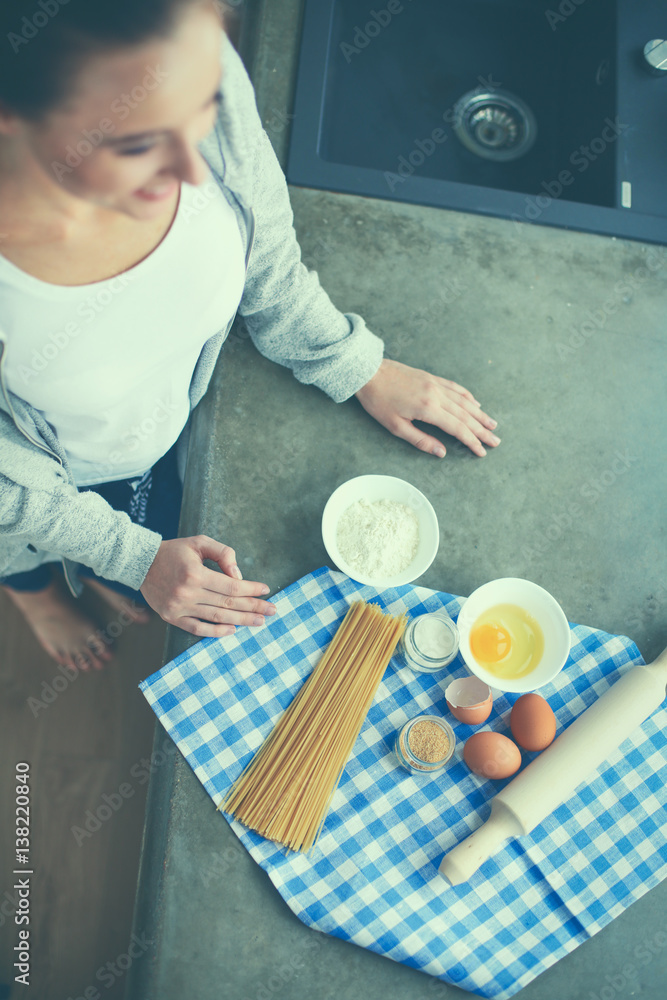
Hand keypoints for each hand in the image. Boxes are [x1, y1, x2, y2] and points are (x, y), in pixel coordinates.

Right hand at [140, 535, 275, 637]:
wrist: (141, 562)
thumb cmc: (174, 551)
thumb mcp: (200, 542)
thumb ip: (223, 554)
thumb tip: (239, 576)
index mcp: (195, 573)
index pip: (231, 586)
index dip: (251, 589)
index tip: (266, 590)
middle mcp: (187, 593)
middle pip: (228, 604)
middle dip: (253, 607)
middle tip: (272, 610)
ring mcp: (179, 608)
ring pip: (216, 618)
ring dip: (241, 621)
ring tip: (259, 621)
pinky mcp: (172, 617)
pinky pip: (197, 629)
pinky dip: (215, 632)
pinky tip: (233, 630)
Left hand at [355, 358, 499, 457]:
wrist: (369, 372)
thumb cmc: (378, 401)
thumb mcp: (395, 426)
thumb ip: (420, 440)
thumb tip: (442, 452)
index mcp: (428, 408)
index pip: (457, 428)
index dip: (471, 441)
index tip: (482, 451)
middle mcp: (436, 395)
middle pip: (465, 416)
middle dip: (481, 430)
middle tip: (495, 441)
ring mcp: (435, 384)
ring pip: (464, 402)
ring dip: (480, 415)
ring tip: (492, 425)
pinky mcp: (431, 377)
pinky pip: (455, 388)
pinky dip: (467, 397)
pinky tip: (475, 404)